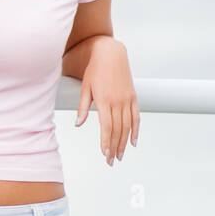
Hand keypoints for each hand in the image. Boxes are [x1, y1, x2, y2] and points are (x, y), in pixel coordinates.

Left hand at [74, 39, 138, 165]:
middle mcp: (118, 102)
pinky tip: (133, 142)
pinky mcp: (133, 97)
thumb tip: (78, 123)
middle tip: (111, 161)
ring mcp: (127, 100)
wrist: (111, 54)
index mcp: (104, 101)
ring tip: (120, 156)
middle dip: (115, 147)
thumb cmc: (95, 69)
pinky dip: (135, 130)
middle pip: (117, 130)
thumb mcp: (85, 87)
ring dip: (124, 143)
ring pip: (127, 126)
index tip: (104, 154)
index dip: (106, 142)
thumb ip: (82, 107)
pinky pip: (136, 117)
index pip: (106, 127)